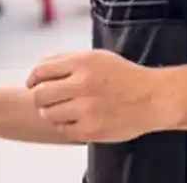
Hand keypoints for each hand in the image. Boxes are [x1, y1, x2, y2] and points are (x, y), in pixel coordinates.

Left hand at [25, 50, 171, 143]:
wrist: (153, 98)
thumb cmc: (125, 77)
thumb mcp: (97, 57)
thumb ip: (67, 60)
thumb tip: (40, 66)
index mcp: (82, 63)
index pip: (40, 71)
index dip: (33, 79)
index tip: (34, 84)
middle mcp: (82, 84)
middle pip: (40, 94)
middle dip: (40, 97)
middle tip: (48, 100)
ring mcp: (86, 108)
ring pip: (48, 113)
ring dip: (52, 112)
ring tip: (65, 110)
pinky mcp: (91, 129)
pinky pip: (63, 129)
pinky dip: (65, 126)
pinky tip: (76, 119)